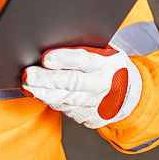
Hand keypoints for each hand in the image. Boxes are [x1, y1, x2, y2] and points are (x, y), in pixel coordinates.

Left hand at [22, 47, 141, 128]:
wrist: (131, 96)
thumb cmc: (109, 66)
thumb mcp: (106, 53)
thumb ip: (84, 49)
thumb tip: (51, 42)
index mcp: (107, 64)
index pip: (84, 60)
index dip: (64, 59)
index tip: (45, 58)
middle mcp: (102, 85)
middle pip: (72, 82)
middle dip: (48, 79)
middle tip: (28, 75)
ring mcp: (95, 104)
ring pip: (66, 99)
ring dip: (44, 93)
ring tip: (27, 85)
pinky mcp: (88, 117)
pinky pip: (65, 109)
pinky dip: (50, 101)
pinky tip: (37, 93)